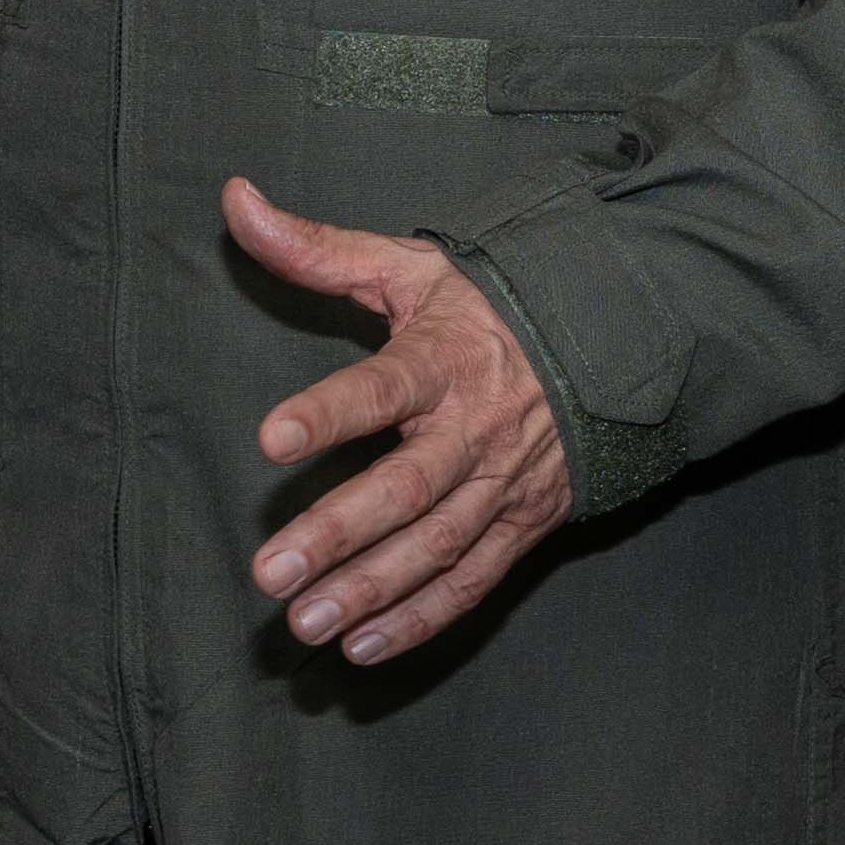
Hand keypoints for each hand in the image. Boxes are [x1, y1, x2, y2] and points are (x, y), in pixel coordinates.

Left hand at [228, 175, 571, 664]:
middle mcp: (475, 430)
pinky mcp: (524, 526)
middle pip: (404, 489)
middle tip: (269, 572)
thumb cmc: (486, 306)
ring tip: (305, 622)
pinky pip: (472, 581)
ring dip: (371, 590)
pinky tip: (363, 645)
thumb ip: (315, 247)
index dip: (328, 412)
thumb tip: (235, 198)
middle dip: (337, 534)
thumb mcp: (406, 267)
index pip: (380, 388)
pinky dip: (421, 618)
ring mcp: (503, 485)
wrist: (609, 344)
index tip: (270, 439)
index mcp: (443, 360)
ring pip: (435, 547)